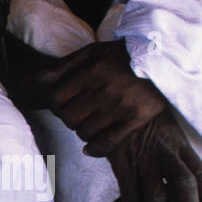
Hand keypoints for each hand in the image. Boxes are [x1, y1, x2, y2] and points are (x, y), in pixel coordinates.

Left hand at [40, 40, 170, 155]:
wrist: (162, 60)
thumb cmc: (122, 55)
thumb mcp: (91, 52)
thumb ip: (64, 66)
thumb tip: (39, 80)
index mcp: (90, 73)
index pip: (57, 98)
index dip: (54, 103)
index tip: (61, 103)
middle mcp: (103, 91)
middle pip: (68, 117)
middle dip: (67, 117)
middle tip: (74, 114)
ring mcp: (119, 107)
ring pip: (85, 132)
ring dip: (81, 131)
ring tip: (86, 125)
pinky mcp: (135, 119)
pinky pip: (108, 143)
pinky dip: (95, 149)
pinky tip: (90, 148)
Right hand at [107, 111, 201, 201]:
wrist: (115, 100)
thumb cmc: (143, 118)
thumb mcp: (167, 130)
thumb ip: (176, 152)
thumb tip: (188, 180)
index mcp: (180, 145)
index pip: (201, 173)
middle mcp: (166, 152)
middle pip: (184, 184)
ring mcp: (144, 157)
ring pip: (155, 193)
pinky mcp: (122, 160)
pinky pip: (129, 190)